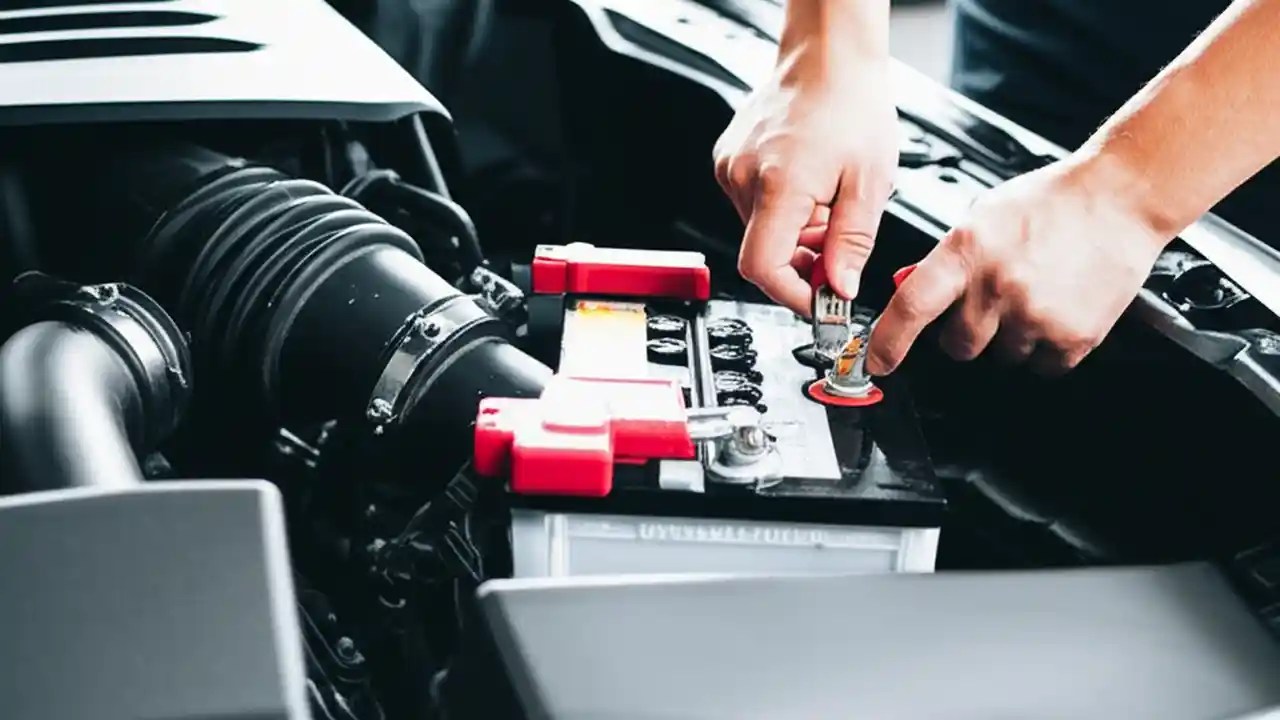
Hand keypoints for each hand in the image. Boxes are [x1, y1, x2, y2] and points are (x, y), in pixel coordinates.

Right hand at [713, 55, 898, 312]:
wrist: (827, 57)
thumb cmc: (851, 104)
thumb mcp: (870, 182)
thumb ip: (852, 244)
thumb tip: (839, 289)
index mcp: (778, 184)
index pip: (762, 267)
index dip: (792, 294)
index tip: (820, 301)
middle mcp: (743, 177)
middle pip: (763, 252)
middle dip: (803, 263)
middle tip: (838, 248)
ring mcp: (731, 167)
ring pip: (759, 232)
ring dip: (795, 237)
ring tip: (828, 208)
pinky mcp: (728, 160)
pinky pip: (753, 206)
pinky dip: (783, 212)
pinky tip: (808, 190)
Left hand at [867, 157, 1171, 375]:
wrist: (1121, 196)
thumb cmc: (1051, 202)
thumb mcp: (982, 218)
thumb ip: (945, 260)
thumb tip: (907, 290)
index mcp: (967, 252)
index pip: (911, 308)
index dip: (887, 343)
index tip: (876, 363)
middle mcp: (997, 287)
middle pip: (958, 346)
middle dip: (967, 332)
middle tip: (993, 302)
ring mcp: (1035, 316)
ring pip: (1003, 356)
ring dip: (1011, 337)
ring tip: (1035, 294)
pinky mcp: (1073, 337)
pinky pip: (1043, 365)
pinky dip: (1047, 346)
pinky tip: (1058, 308)